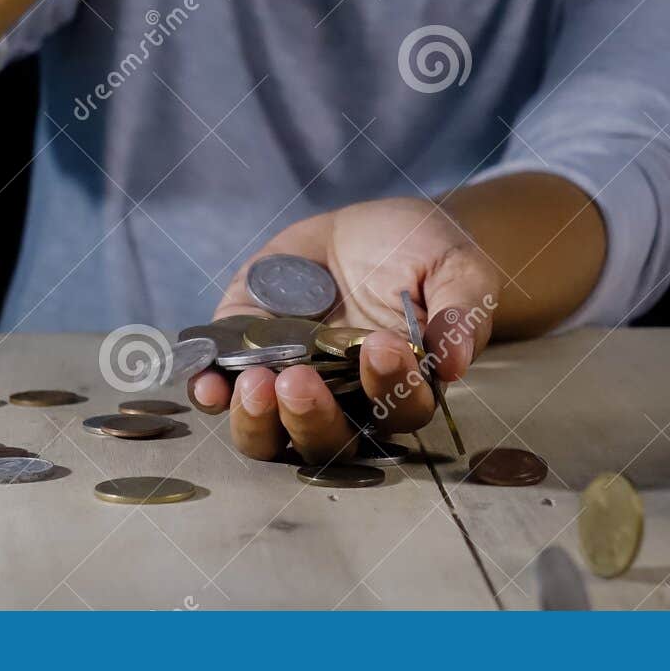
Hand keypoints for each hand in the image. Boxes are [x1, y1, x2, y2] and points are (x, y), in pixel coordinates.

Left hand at [189, 197, 499, 461]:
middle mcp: (344, 403)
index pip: (398, 410)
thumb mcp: (456, 268)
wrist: (369, 229)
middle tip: (300, 380)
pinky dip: (210, 391)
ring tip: (254, 383)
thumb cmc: (423, 254)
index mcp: (401, 392)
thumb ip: (461, 312)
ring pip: (270, 434)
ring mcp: (291, 383)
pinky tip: (208, 382)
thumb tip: (456, 362)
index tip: (383, 346)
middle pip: (327, 441)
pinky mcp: (246, 356)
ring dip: (258, 418)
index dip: (390, 387)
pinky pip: (222, 389)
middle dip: (311, 416)